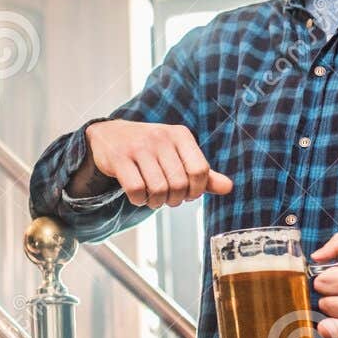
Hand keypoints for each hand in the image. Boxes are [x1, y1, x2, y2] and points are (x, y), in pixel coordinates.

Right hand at [83, 119, 232, 207]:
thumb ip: (201, 173)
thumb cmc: (149, 149)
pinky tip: (138, 196)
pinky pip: (136, 190)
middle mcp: (160, 137)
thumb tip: (229, 188)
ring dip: (156, 202)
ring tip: (152, 199)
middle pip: (179, 184)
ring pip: (158, 189)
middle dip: (174, 200)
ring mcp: (138, 146)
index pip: (200, 170)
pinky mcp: (119, 157)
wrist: (109, 135)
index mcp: (180, 135)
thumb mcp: (177, 155)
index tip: (187, 194)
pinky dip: (139, 200)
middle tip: (167, 199)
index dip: (195, 190)